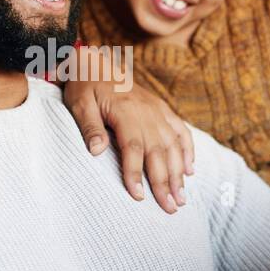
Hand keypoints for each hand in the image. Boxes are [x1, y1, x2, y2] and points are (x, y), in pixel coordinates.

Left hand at [62, 55, 193, 213]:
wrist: (97, 63)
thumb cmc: (84, 86)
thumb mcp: (79, 103)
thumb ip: (90, 127)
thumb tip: (96, 151)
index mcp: (126, 110)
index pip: (134, 147)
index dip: (136, 173)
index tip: (140, 196)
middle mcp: (147, 112)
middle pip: (158, 151)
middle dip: (165, 182)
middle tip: (171, 208)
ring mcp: (158, 110)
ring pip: (173, 145)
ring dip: (179, 173)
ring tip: (181, 198)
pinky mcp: (163, 110)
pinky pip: (181, 131)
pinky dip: (188, 151)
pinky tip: (190, 171)